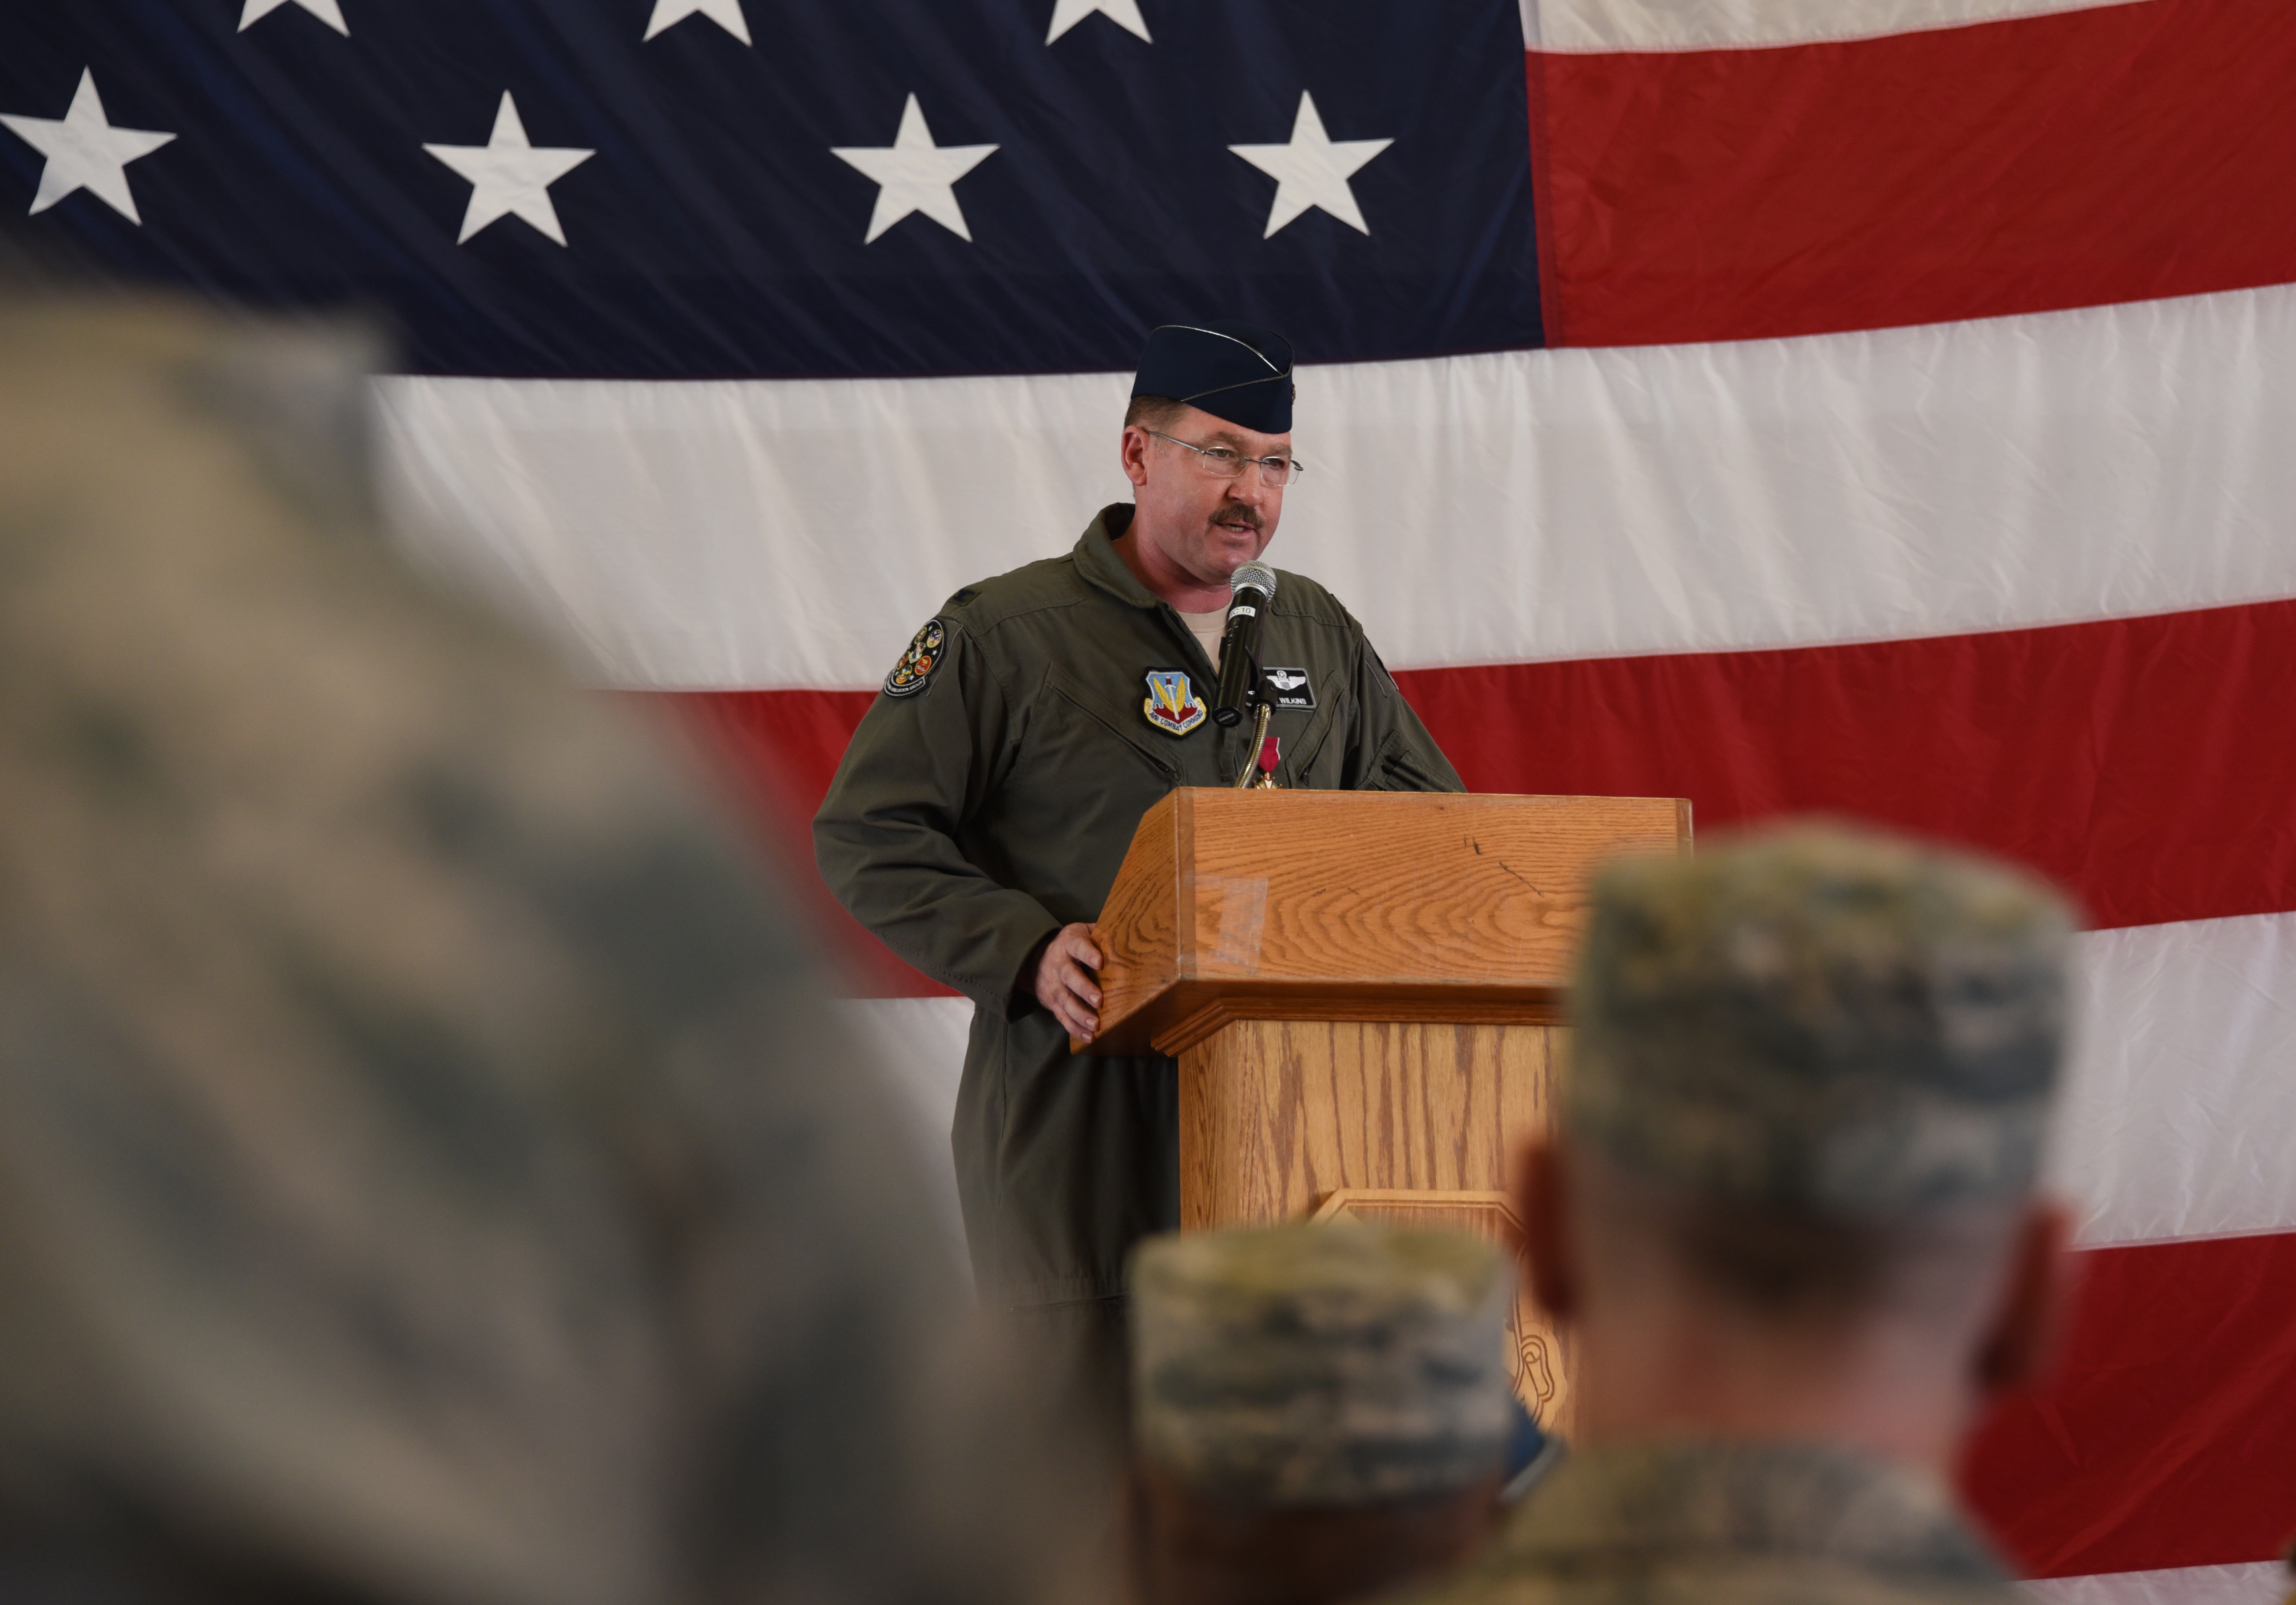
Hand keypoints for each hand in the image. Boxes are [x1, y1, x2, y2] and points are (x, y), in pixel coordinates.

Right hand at [1034, 922, 1103, 1043]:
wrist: (1037, 960)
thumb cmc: (1072, 946)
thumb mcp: (1083, 932)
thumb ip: (1101, 935)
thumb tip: (1130, 937)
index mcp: (1069, 943)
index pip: (1078, 946)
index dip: (1088, 954)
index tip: (1100, 962)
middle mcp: (1058, 963)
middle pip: (1069, 976)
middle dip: (1083, 988)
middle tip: (1099, 1000)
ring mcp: (1053, 984)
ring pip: (1065, 1000)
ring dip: (1080, 1013)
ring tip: (1095, 1024)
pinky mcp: (1052, 1002)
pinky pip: (1062, 1017)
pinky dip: (1075, 1028)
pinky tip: (1089, 1036)